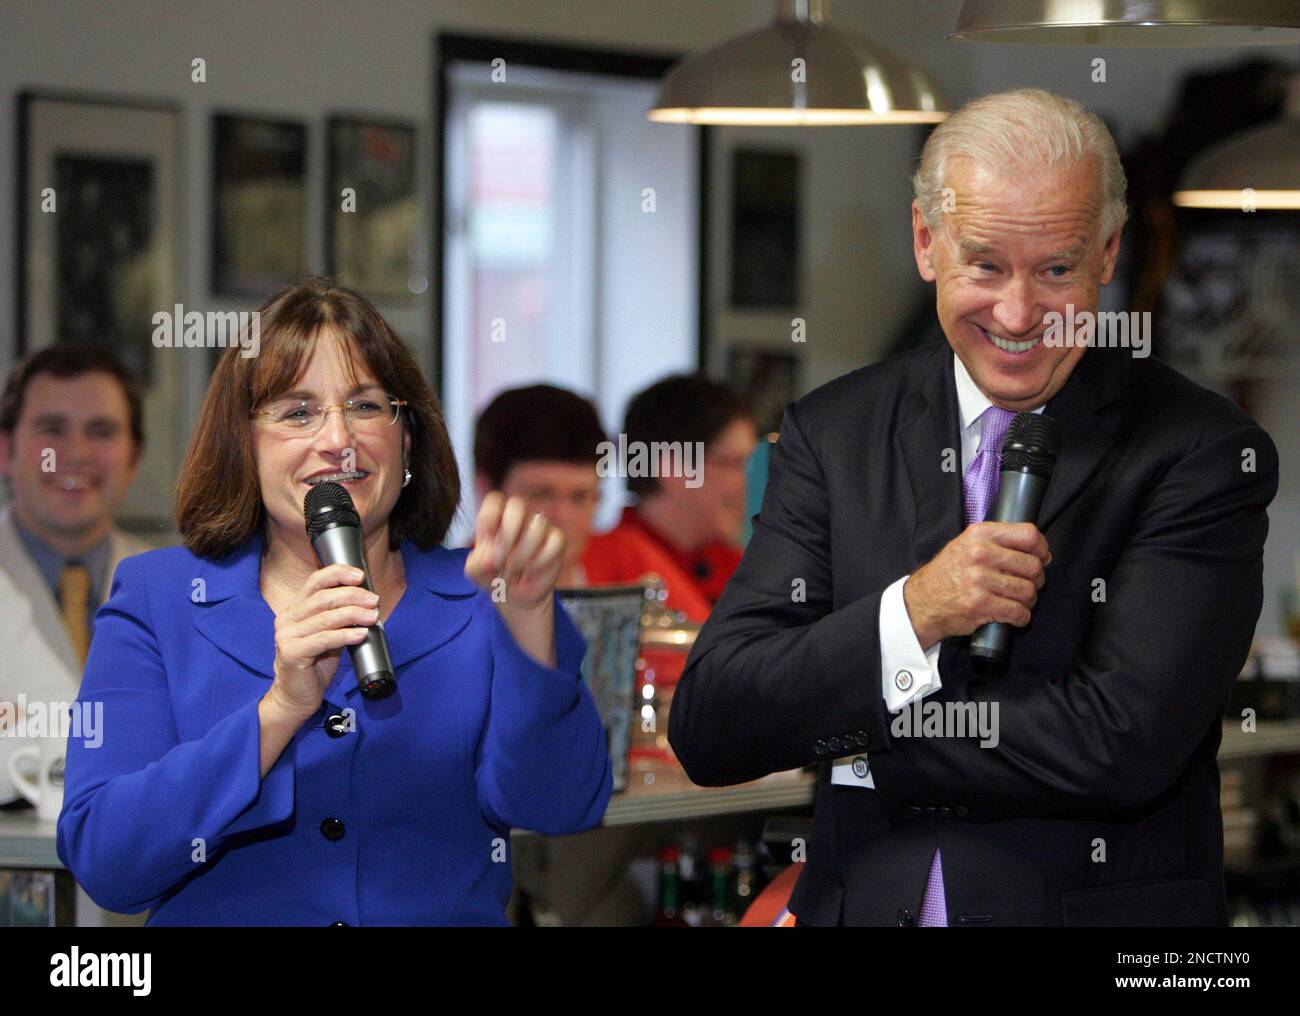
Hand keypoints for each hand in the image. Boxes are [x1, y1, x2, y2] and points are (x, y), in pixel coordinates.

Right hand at [266, 563, 378, 718]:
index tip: (360, 575)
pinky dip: (345, 635)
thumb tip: (367, 604)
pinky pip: (324, 639)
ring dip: (354, 614)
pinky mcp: (291, 653)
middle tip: (374, 600)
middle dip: (353, 596)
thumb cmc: (314, 666)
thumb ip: (340, 619)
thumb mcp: (328, 636)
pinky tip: (360, 634)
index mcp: (294, 610)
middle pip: (323, 598)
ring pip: (325, 618)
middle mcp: (287, 619)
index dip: (337, 574)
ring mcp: (287, 636)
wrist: (296, 697)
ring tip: (373, 616)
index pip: (315, 582)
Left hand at [464, 492, 564, 610]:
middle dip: (507, 535)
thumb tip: (490, 559)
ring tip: (514, 569)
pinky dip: (541, 561)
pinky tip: (532, 570)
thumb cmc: (494, 575)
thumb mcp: (476, 573)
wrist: (515, 593)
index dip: (489, 518)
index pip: (494, 501)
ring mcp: (540, 527)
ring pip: (536, 527)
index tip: (486, 540)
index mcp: (496, 518)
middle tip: (500, 559)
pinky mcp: (556, 541)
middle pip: (517, 505)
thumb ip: (476, 565)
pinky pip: (554, 542)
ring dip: (523, 555)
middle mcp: (519, 518)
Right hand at [903, 522, 1050, 649]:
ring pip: (1027, 590)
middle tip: (1027, 584)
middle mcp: (980, 554)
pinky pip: (1017, 612)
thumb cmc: (948, 573)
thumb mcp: (966, 544)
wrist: (922, 601)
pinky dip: (1021, 617)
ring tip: (1019, 601)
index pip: (1029, 535)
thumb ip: (998, 542)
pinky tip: (1014, 615)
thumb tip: (1039, 552)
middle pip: (1032, 565)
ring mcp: (980, 579)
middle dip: (1036, 579)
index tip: (1042, 558)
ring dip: (1029, 600)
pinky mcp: (980, 604)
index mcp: (980, 535)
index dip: (1042, 549)